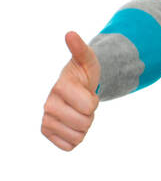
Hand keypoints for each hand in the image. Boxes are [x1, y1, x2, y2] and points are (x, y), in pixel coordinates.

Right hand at [41, 31, 101, 150]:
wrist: (75, 88)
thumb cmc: (83, 74)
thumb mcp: (87, 61)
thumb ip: (81, 49)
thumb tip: (70, 34)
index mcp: (60, 87)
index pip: (89, 106)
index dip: (94, 101)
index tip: (88, 93)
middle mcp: (48, 104)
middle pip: (84, 124)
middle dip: (90, 115)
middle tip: (83, 104)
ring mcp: (47, 119)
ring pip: (78, 137)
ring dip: (84, 127)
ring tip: (78, 112)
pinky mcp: (47, 132)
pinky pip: (69, 146)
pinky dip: (75, 139)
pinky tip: (71, 124)